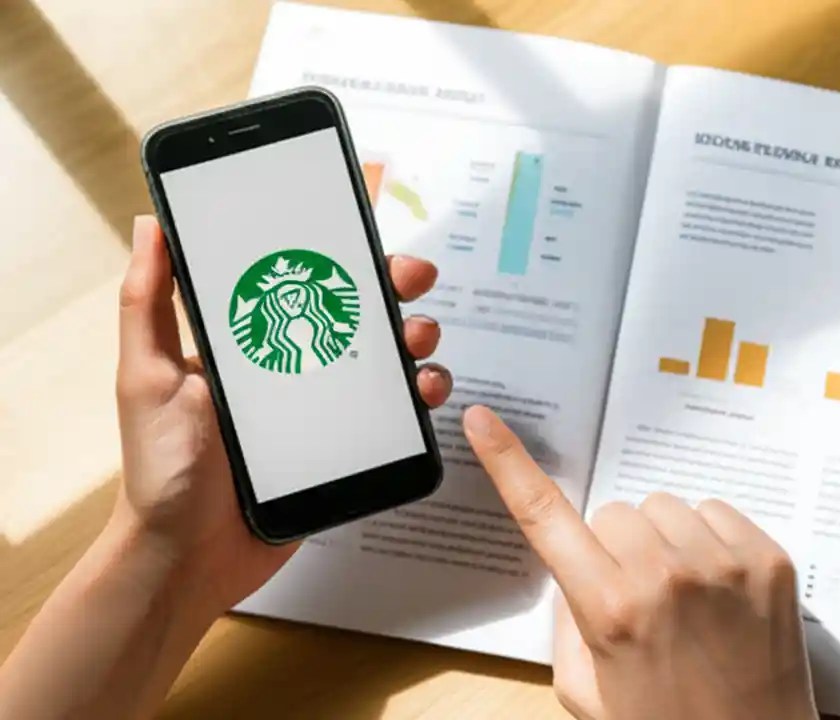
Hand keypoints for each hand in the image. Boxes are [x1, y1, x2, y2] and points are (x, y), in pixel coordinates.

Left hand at [115, 215, 452, 617]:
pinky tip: (424, 389)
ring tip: (419, 339)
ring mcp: (323, 408)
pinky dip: (420, 394)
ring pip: (384, 358)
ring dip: (414, 336)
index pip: (302, 281)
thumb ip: (149, 302)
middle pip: (355, 312)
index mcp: (249, 342)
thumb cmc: (162, 467)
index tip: (367, 229)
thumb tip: (151, 225)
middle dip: (393, 286)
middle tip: (413, 279)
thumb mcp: (147, 375)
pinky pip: (395, 414)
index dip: (339, 253)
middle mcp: (292, 368)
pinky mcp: (347, 448)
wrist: (189, 556)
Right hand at [463, 406, 818, 719]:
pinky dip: (707, 539)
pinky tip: (715, 586)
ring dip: (662, 540)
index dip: (507, 463)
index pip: (545, 517)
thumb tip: (575, 569)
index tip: (482, 421)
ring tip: (682, 597)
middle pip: (612, 513)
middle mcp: (664, 576)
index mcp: (610, 609)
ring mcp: (721, 562)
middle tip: (637, 600)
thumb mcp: (587, 693)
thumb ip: (567, 624)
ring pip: (663, 507)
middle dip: (613, 548)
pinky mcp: (767, 557)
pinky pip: (715, 510)